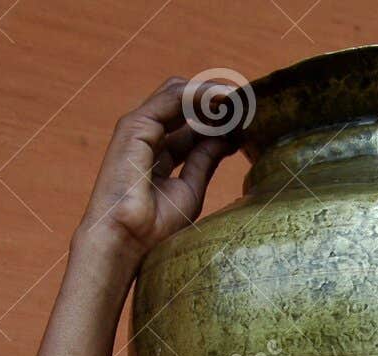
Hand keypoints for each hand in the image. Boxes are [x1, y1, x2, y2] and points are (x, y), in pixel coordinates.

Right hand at [74, 76, 238, 265]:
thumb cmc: (153, 226)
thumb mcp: (190, 189)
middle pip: (186, 104)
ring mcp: (140, 128)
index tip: (250, 123)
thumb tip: (227, 138)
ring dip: (212, 94)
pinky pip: (173, 97)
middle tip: (249, 108)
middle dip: (218, 102)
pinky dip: (200, 93)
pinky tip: (222, 100)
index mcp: (160, 153)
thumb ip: (205, 159)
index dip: (221, 121)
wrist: (126, 240)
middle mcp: (149, 136)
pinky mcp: (136, 125)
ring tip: (240, 102)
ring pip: (180, 94)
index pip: (193, 125)